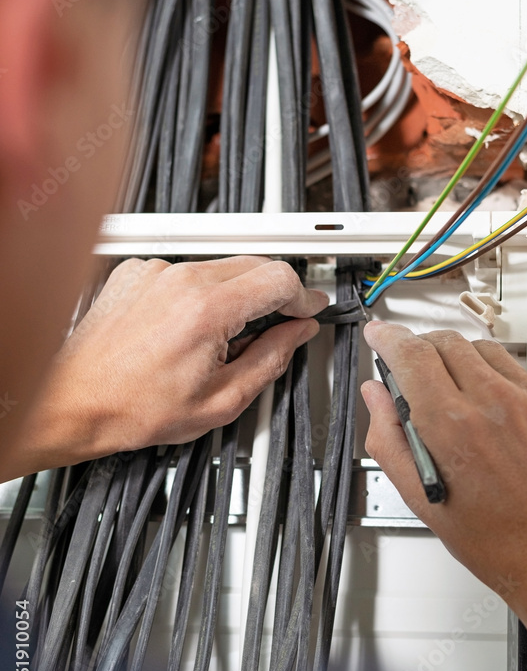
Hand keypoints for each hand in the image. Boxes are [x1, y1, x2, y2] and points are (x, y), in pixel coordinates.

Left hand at [7, 257, 327, 478]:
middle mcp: (179, 279)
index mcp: (206, 310)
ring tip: (219, 338)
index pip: (279, 278)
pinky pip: (185, 271)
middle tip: (278, 325)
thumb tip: (296, 334)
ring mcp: (155, 270)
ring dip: (234, 294)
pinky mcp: (137, 270)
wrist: (73, 400)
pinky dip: (197, 293)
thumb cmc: (132, 407)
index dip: (303, 296)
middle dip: (274, 293)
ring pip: (221, 266)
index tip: (308, 309)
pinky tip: (185, 328)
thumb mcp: (221, 401)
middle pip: (255, 263)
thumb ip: (271, 360)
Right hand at [362, 322, 526, 670]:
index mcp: (454, 426)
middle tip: (419, 372)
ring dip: (465, 365)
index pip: (411, 354)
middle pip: (447, 342)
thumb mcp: (424, 501)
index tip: (381, 335)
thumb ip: (389, 440)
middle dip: (424, 350)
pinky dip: (505, 385)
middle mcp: (497, 402)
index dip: (389, 338)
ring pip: (486, 352)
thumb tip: (375, 397)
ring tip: (465, 405)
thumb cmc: (500, 543)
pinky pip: (524, 374)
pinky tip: (503, 421)